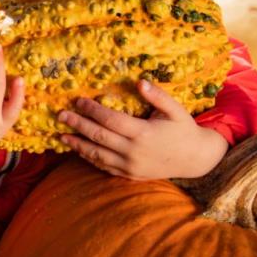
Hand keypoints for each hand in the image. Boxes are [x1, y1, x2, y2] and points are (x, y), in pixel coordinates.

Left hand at [59, 80, 228, 179]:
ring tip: (62, 136)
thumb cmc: (184, 129)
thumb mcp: (175, 109)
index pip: (110, 120)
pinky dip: (90, 158)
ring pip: (97, 155)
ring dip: (78, 145)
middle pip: (99, 136)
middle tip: (60, 115)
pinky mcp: (130, 175)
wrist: (195, 159)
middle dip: (78, 125)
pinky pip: (105, 167)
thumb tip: (140, 82)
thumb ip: (158, 95)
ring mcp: (131, 166)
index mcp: (143, 133)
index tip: (78, 101)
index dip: (92, 110)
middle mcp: (133, 151)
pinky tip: (79, 150)